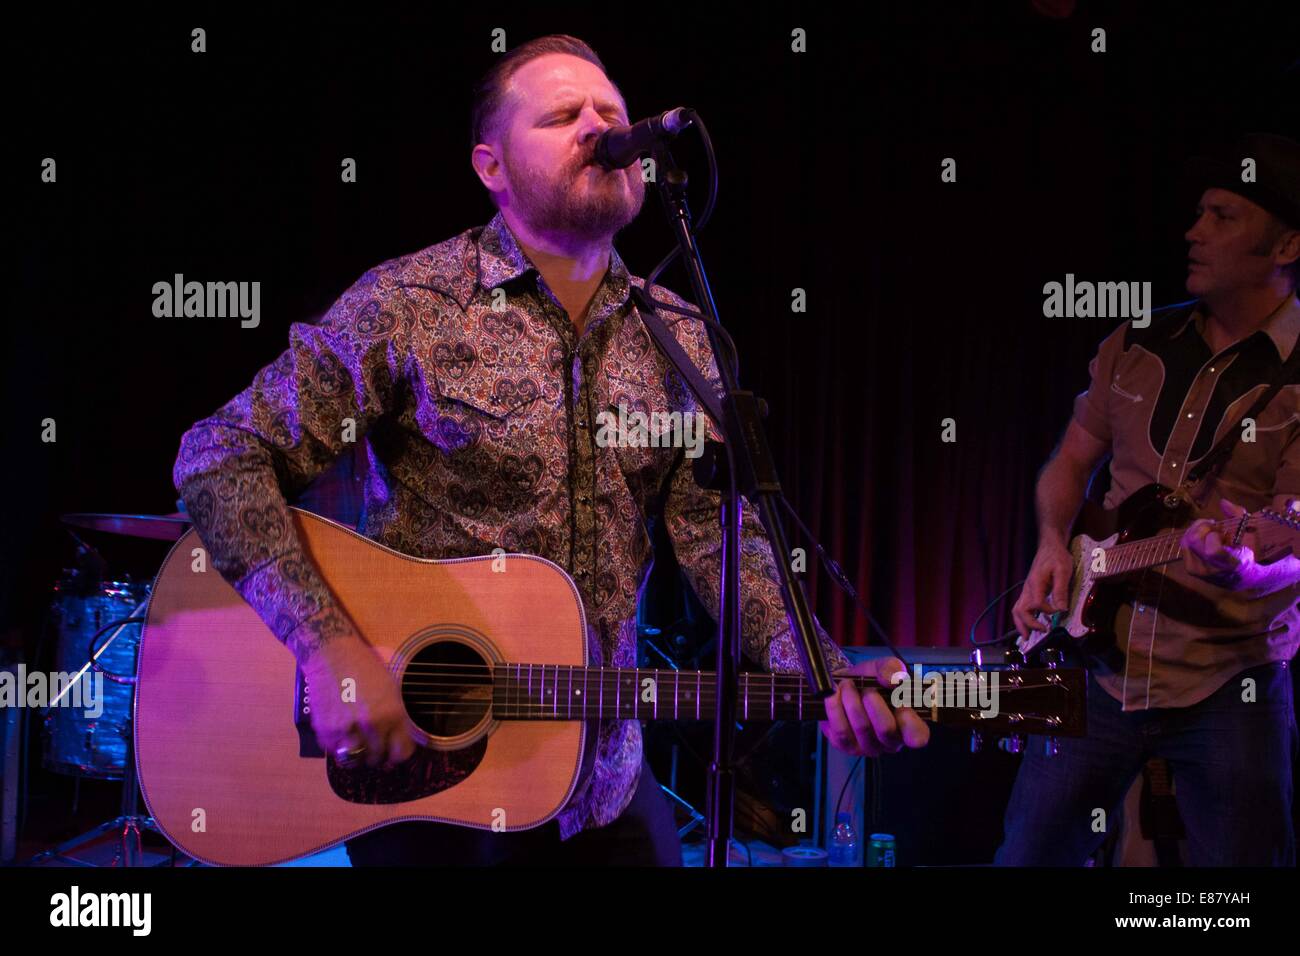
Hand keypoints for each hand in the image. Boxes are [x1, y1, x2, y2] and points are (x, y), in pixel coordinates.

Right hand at [300, 632, 418, 767]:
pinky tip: (340, 732)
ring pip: (356, 759)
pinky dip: (338, 746)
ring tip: (356, 743)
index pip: (401, 753)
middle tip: (372, 747)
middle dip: (377, 755)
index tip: (393, 754)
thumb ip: (396, 716)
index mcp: (393, 713)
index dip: (397, 755)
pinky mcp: (326, 730)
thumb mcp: (392, 688)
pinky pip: (334, 750)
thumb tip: (396, 743)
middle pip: (378, 758)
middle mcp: (372, 724)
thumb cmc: (365, 667)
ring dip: (357, 754)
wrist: (332, 655)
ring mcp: (348, 729)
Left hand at [820, 657, 929, 756]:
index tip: (902, 704)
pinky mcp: (846, 746)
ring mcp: (868, 747)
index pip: (918, 736)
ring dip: (852, 701)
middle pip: (886, 729)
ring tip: (847, 685)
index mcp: (908, 725)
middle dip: (874, 703)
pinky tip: (835, 696)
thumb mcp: (882, 668)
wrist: (841, 684)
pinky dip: (836, 709)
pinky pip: (841, 731)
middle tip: (866, 688)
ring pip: (862, 728)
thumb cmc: (870, 680)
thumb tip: (895, 680)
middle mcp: (890, 741)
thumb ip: (892, 669)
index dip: (911, 723)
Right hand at [1011, 540, 1073, 638]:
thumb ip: (1061, 590)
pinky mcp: (1029, 591)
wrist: (1050, 547)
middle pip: (1020, 611)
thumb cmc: (1057, 558)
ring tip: (1027, 636)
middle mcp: (1028, 589)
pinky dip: (1023, 618)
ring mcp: (1027, 591)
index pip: (1037, 603)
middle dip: (1028, 624)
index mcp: (1035, 584)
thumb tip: (1061, 609)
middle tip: (1040, 633)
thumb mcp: (1063, 571)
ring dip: (1021, 624)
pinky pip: (1021, 607)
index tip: (1058, 612)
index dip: (1047, 610)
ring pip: (1017, 610)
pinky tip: (1030, 624)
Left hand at [1181, 498, 1253, 588]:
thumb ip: (1238, 516)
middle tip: (1217, 529)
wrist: (1242, 578)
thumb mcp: (1251, 534)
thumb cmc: (1247, 554)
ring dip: (1198, 530)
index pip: (1212, 551)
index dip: (1215, 536)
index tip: (1224, 533)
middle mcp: (1208, 570)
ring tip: (1212, 533)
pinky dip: (1193, 536)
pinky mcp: (1189, 568)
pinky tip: (1205, 538)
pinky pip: (1184, 545)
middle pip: (1194, 540)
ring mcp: (1196, 570)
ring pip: (1186, 540)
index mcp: (1228, 565)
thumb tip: (1222, 502)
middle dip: (1205, 527)